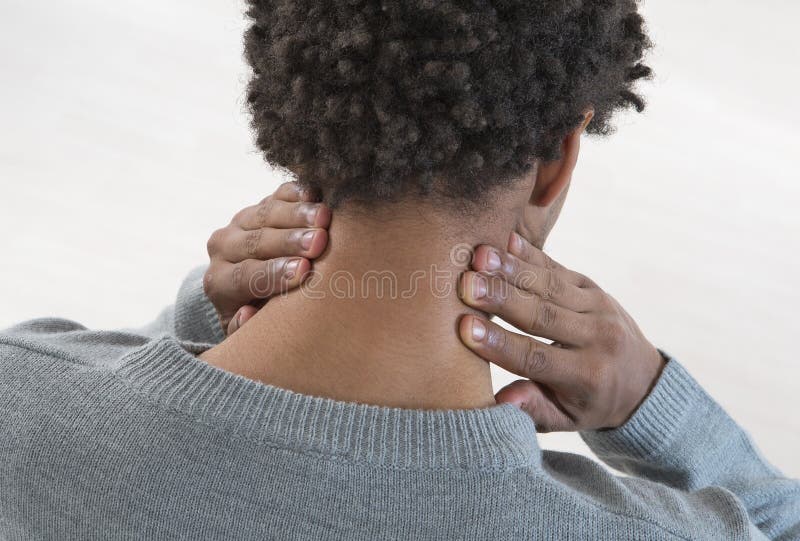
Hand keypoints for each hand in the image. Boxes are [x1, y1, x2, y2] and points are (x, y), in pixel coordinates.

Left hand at [204, 182, 330, 335]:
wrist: (253, 286)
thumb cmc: (263, 316)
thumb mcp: (252, 333)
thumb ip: (246, 327)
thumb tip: (248, 314)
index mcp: (220, 283)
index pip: (245, 276)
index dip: (274, 273)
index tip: (303, 271)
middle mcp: (225, 247)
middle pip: (256, 241)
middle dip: (289, 241)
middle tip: (318, 242)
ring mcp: (243, 221)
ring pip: (267, 212)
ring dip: (298, 214)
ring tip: (324, 216)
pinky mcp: (263, 203)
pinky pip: (280, 193)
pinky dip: (299, 192)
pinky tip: (319, 195)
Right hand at [457, 232, 665, 431]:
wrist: (642, 380)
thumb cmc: (590, 403)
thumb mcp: (565, 418)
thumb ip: (534, 409)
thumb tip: (502, 401)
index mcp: (587, 376)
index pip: (535, 357)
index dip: (498, 343)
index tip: (464, 328)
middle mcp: (597, 338)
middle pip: (542, 314)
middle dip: (501, 298)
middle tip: (466, 285)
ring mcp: (598, 307)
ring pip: (549, 285)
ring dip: (511, 269)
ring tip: (478, 256)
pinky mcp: (592, 286)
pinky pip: (557, 268)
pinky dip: (529, 254)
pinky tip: (502, 239)